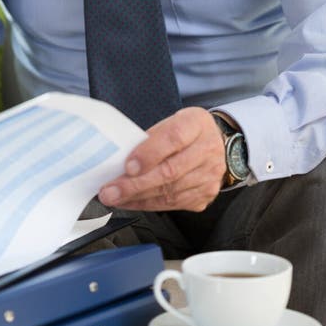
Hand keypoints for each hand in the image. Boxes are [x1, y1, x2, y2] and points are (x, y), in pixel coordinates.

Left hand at [98, 107, 226, 211]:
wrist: (215, 143)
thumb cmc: (186, 131)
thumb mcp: (169, 121)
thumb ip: (150, 138)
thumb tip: (121, 158)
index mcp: (197, 123)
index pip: (174, 138)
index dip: (149, 153)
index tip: (128, 166)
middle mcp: (208, 150)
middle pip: (170, 171)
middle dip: (135, 184)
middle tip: (111, 191)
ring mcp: (209, 175)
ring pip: (170, 192)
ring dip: (138, 197)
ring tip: (115, 197)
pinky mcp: (206, 195)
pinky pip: (174, 204)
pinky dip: (148, 204)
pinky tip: (131, 202)